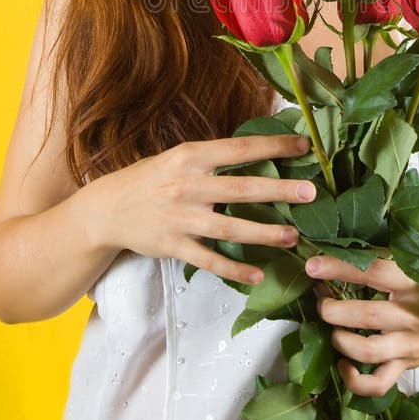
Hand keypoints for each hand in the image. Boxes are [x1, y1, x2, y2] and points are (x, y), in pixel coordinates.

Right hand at [88, 133, 315, 283]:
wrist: (106, 210)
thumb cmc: (150, 179)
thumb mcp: (178, 158)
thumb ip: (213, 158)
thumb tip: (259, 153)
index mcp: (190, 157)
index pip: (239, 148)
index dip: (272, 146)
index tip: (303, 144)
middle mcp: (188, 186)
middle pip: (241, 188)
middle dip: (279, 191)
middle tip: (311, 192)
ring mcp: (181, 219)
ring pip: (230, 228)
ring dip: (264, 234)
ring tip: (293, 236)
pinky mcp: (174, 247)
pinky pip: (209, 261)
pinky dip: (234, 269)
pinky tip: (258, 275)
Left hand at [305, 255, 418, 395]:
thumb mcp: (413, 263)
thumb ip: (381, 257)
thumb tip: (335, 246)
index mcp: (414, 283)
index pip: (373, 272)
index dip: (339, 268)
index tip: (313, 265)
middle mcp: (414, 316)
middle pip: (368, 316)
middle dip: (334, 309)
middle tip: (320, 301)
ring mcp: (411, 345)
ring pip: (370, 351)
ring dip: (341, 340)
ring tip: (330, 328)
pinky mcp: (407, 366)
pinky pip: (379, 383)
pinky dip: (355, 380)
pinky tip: (342, 364)